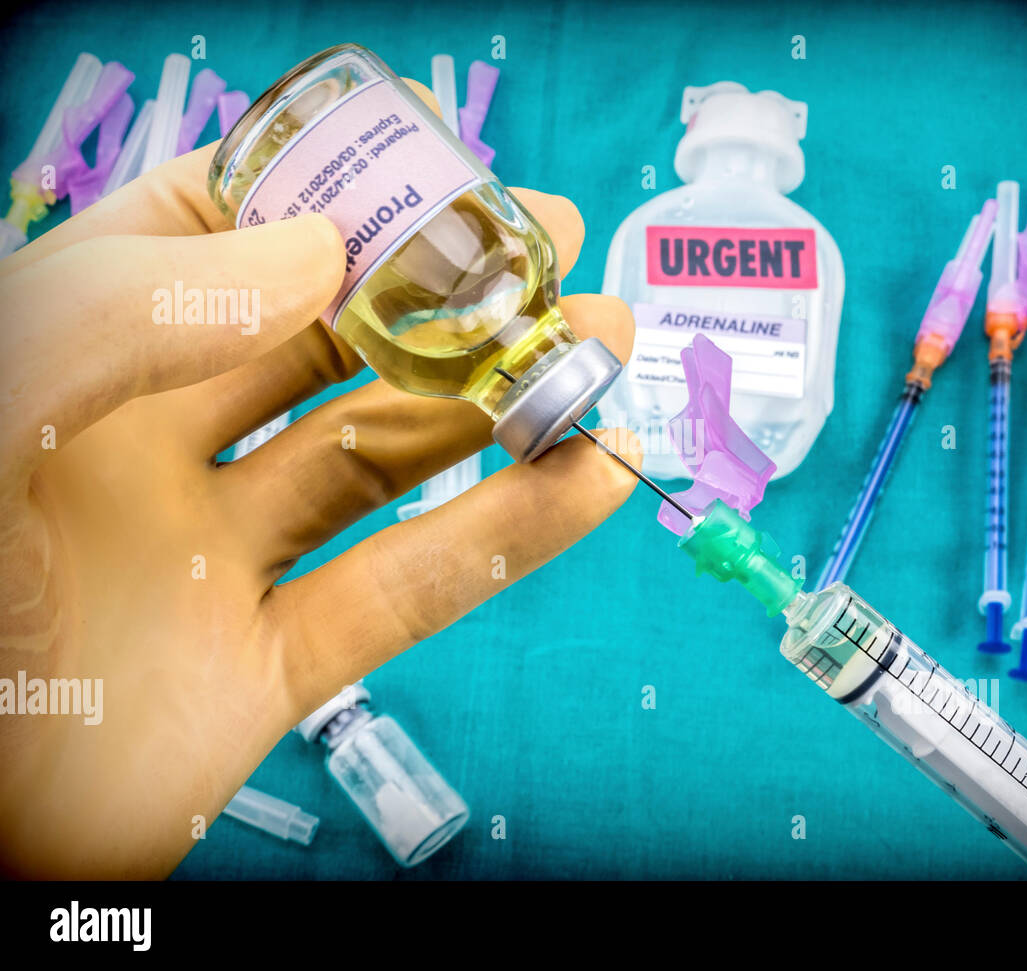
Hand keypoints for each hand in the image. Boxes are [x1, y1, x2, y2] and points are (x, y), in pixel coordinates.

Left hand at [0, 82, 637, 877]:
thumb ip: (121, 311)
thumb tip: (315, 251)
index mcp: (71, 368)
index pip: (204, 239)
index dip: (321, 194)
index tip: (435, 173)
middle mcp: (147, 451)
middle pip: (323, 348)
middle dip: (442, 297)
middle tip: (552, 257)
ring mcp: (216, 563)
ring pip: (383, 465)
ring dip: (498, 407)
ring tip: (600, 353)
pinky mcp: (269, 672)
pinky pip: (405, 593)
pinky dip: (505, 539)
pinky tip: (589, 481)